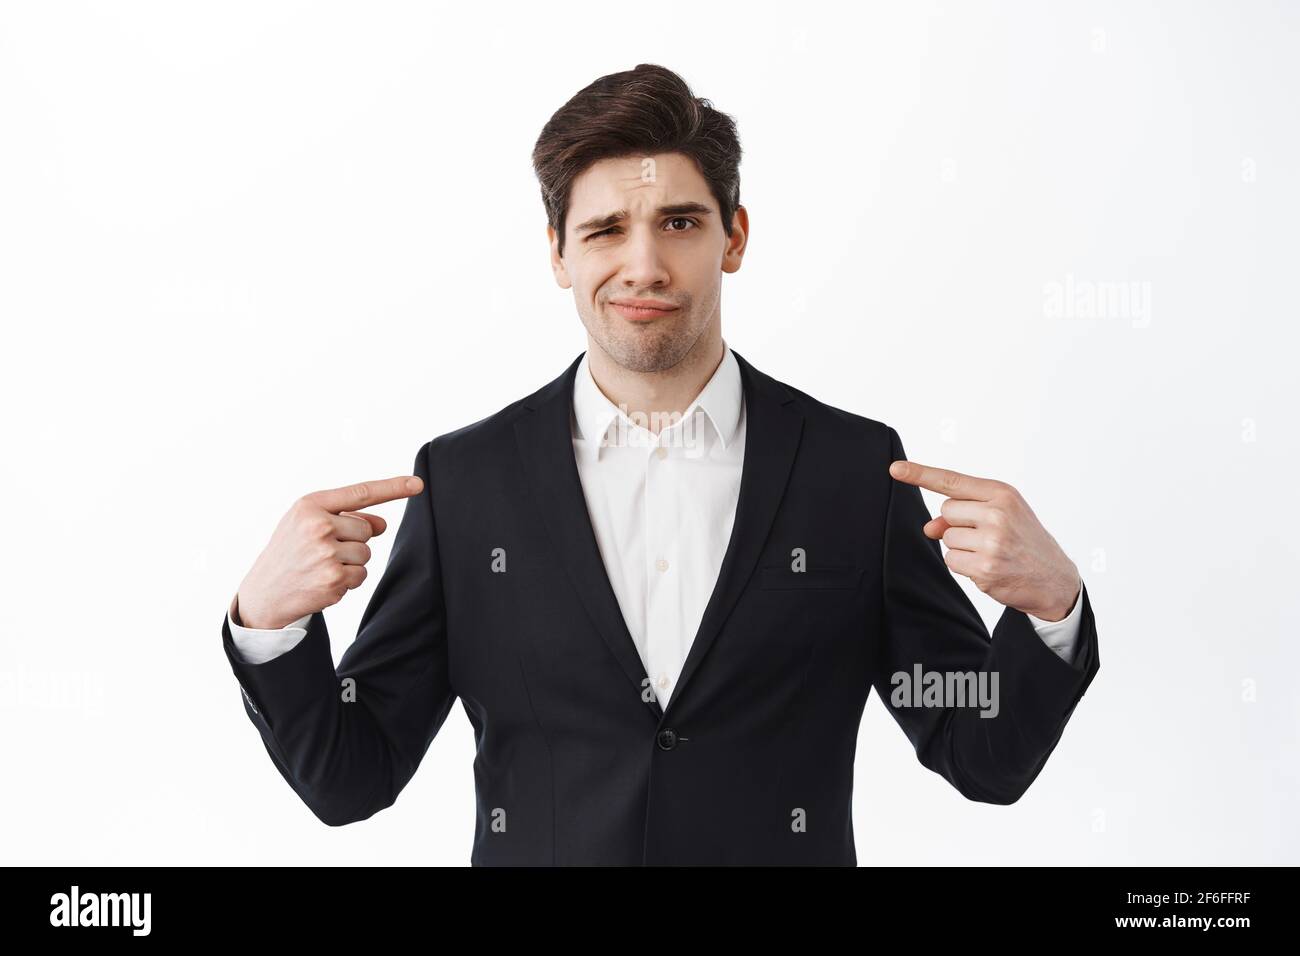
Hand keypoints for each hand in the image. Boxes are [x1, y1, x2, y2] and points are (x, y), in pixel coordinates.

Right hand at [235, 474, 424, 629]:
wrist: (264, 592)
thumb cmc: (291, 551)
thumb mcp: (310, 524)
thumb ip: (346, 517)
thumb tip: (382, 524)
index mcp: (310, 506)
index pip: (361, 493)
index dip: (393, 488)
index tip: (418, 484)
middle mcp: (318, 526)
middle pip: (367, 530)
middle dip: (353, 540)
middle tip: (322, 551)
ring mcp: (326, 554)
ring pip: (366, 554)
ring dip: (351, 562)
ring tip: (321, 566)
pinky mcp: (333, 580)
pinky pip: (361, 575)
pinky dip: (348, 580)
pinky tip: (323, 581)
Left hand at [889, 460, 1080, 620]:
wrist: (1054, 579)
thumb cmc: (1024, 541)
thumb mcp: (1001, 516)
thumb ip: (963, 513)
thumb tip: (928, 528)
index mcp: (1002, 494)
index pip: (952, 481)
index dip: (920, 474)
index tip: (895, 468)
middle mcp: (997, 514)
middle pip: (947, 511)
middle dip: (960, 523)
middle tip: (989, 534)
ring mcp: (991, 542)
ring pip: (946, 538)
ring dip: (962, 547)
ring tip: (991, 551)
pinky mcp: (984, 567)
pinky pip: (951, 560)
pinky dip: (964, 565)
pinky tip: (989, 566)